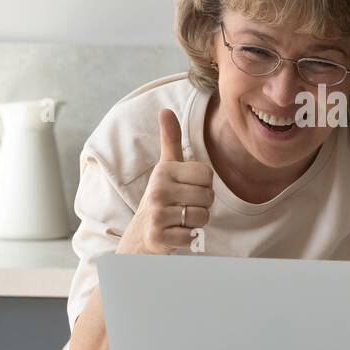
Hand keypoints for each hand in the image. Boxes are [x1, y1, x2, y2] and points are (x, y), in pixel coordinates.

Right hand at [119, 109, 213, 253]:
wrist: (142, 232)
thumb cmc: (162, 197)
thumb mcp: (166, 167)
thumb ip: (170, 139)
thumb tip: (165, 110)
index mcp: (165, 170)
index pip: (207, 174)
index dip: (204, 185)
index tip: (188, 189)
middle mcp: (159, 189)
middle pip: (208, 196)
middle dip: (202, 205)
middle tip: (184, 207)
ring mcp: (157, 213)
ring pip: (202, 216)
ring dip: (196, 223)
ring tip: (180, 220)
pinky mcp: (158, 236)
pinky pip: (191, 237)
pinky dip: (188, 239)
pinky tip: (175, 233)